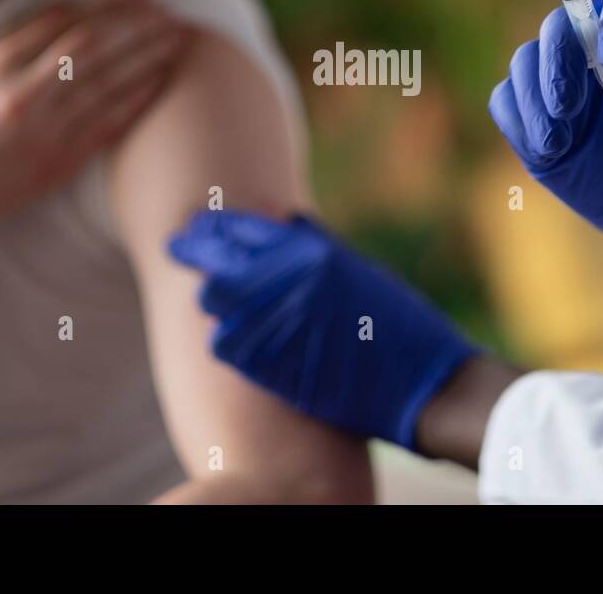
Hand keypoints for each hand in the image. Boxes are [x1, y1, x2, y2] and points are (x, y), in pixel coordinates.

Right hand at [0, 0, 189, 260]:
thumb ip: (10, 48)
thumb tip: (63, 14)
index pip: (59, 23)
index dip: (104, 6)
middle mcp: (20, 96)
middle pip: (91, 48)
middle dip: (134, 25)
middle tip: (167, 9)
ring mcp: (42, 132)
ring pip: (106, 83)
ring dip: (146, 57)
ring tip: (175, 38)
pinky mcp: (57, 164)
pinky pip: (106, 125)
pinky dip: (135, 100)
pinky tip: (160, 81)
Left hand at [168, 210, 478, 449]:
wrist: (422, 385)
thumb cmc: (400, 327)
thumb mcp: (358, 271)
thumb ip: (314, 247)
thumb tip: (279, 218)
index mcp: (314, 250)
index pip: (243, 227)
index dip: (212, 227)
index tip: (196, 227)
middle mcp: (290, 279)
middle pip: (217, 259)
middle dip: (196, 253)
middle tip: (180, 250)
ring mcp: (278, 321)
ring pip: (214, 301)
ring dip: (213, 299)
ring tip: (213, 300)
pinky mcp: (272, 365)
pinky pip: (223, 344)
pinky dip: (223, 339)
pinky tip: (228, 339)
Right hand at [489, 0, 602, 259]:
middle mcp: (592, 50)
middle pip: (560, 27)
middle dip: (558, 62)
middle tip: (568, 107)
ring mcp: (556, 81)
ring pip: (524, 63)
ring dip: (533, 100)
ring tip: (558, 143)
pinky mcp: (530, 116)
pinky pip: (505, 105)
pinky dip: (520, 127)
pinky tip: (549, 153)